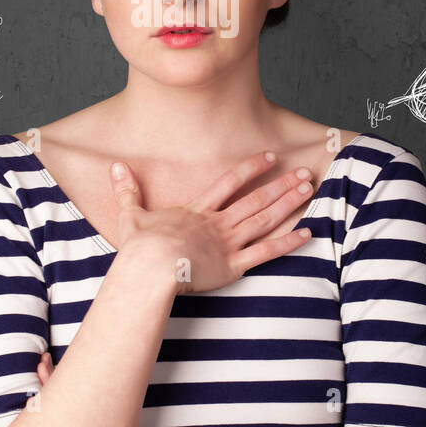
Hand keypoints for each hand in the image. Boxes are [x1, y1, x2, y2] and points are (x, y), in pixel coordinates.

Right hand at [108, 149, 315, 292]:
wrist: (148, 269)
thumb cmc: (139, 248)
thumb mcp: (131, 215)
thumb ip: (127, 191)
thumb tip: (115, 166)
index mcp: (196, 210)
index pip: (229, 182)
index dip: (251, 168)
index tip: (271, 156)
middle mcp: (216, 223)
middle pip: (255, 199)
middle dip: (281, 184)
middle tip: (305, 172)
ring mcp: (227, 243)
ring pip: (264, 220)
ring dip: (288, 204)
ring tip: (309, 190)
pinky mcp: (232, 266)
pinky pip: (266, 253)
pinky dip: (287, 243)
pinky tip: (306, 232)